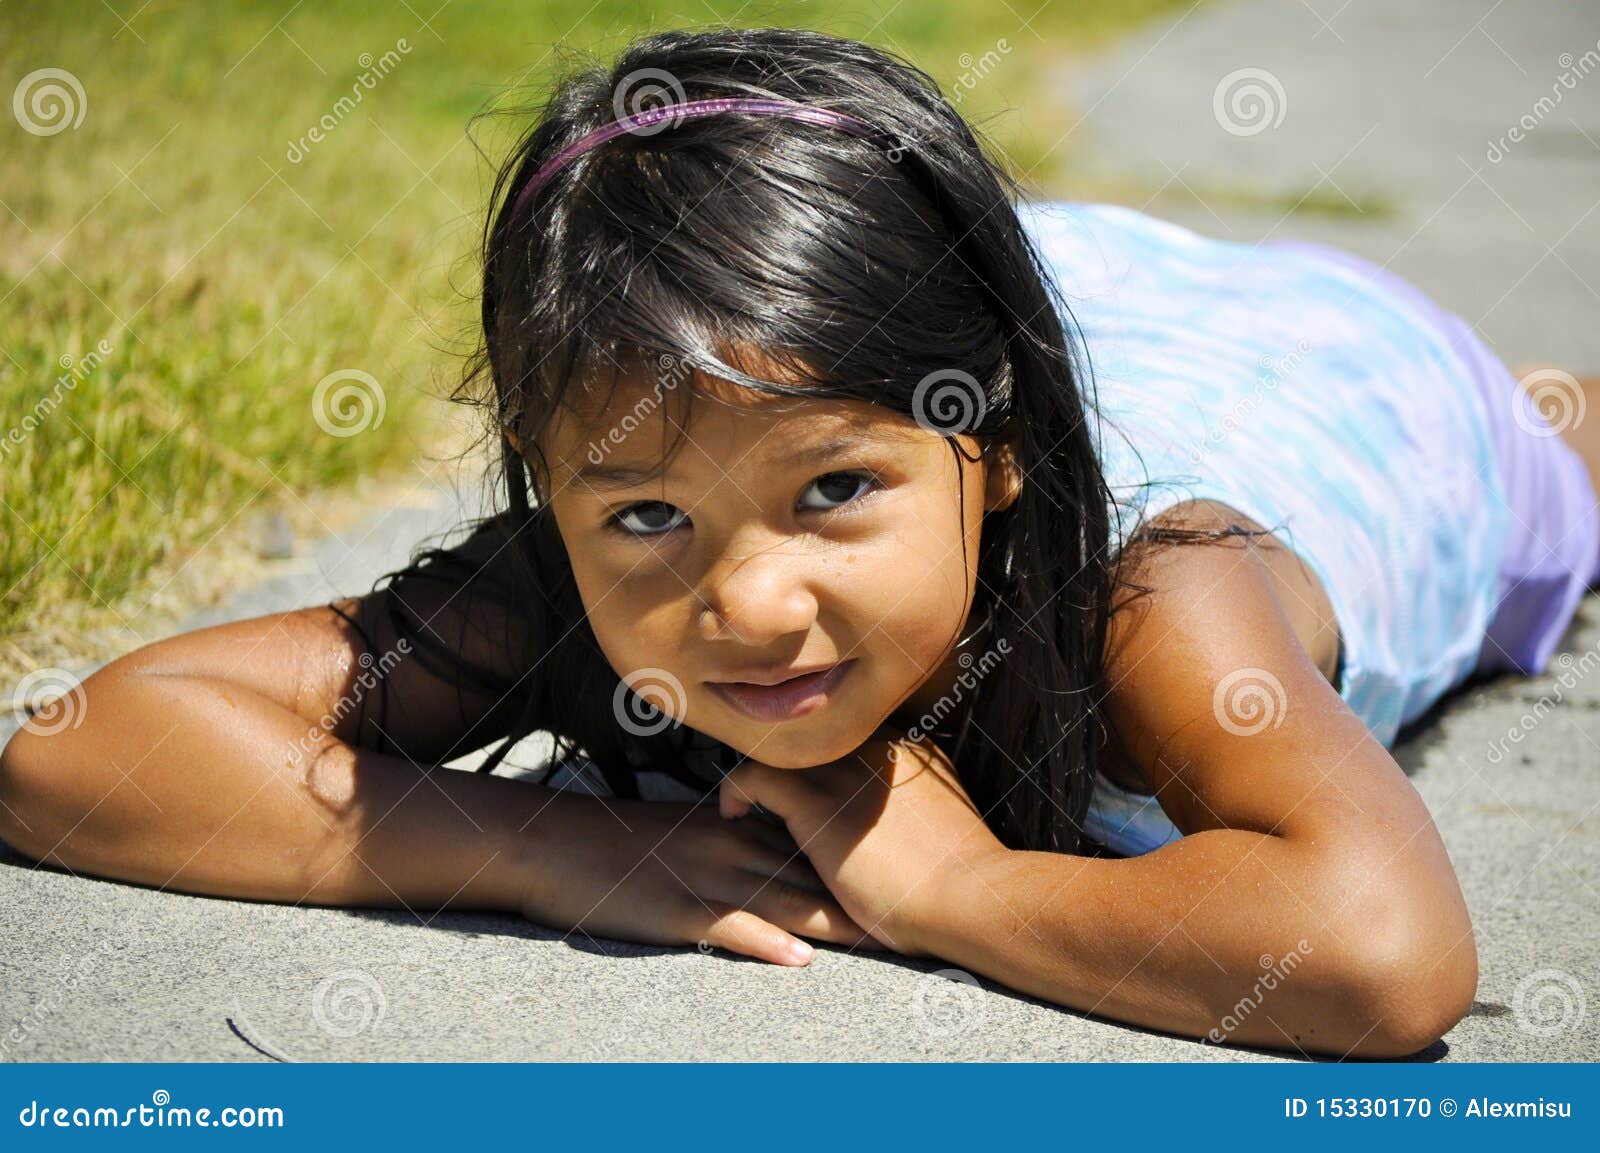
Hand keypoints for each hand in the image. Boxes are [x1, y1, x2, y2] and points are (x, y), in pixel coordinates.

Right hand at [514, 792, 879, 965]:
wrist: (554, 842)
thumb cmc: (621, 839)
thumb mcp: (687, 824)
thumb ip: (740, 830)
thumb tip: (787, 843)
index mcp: (737, 822)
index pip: (811, 835)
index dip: (860, 854)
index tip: (910, 867)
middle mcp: (731, 843)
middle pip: (812, 869)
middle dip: (864, 891)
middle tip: (917, 910)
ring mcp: (706, 876)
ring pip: (783, 897)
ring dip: (834, 919)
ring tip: (883, 939)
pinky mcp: (677, 909)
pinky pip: (730, 927)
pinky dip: (766, 941)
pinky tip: (799, 957)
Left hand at [718, 728, 1007, 957]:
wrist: (971, 897)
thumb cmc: (965, 882)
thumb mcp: (942, 827)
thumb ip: (916, 812)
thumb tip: (896, 831)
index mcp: (909, 753)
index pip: (846, 737)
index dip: (819, 762)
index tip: (805, 788)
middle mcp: (874, 749)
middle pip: (810, 738)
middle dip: (786, 762)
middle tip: (763, 792)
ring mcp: (844, 771)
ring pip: (778, 750)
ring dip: (757, 774)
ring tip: (742, 802)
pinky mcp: (817, 803)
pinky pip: (753, 776)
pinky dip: (737, 790)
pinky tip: (733, 814)